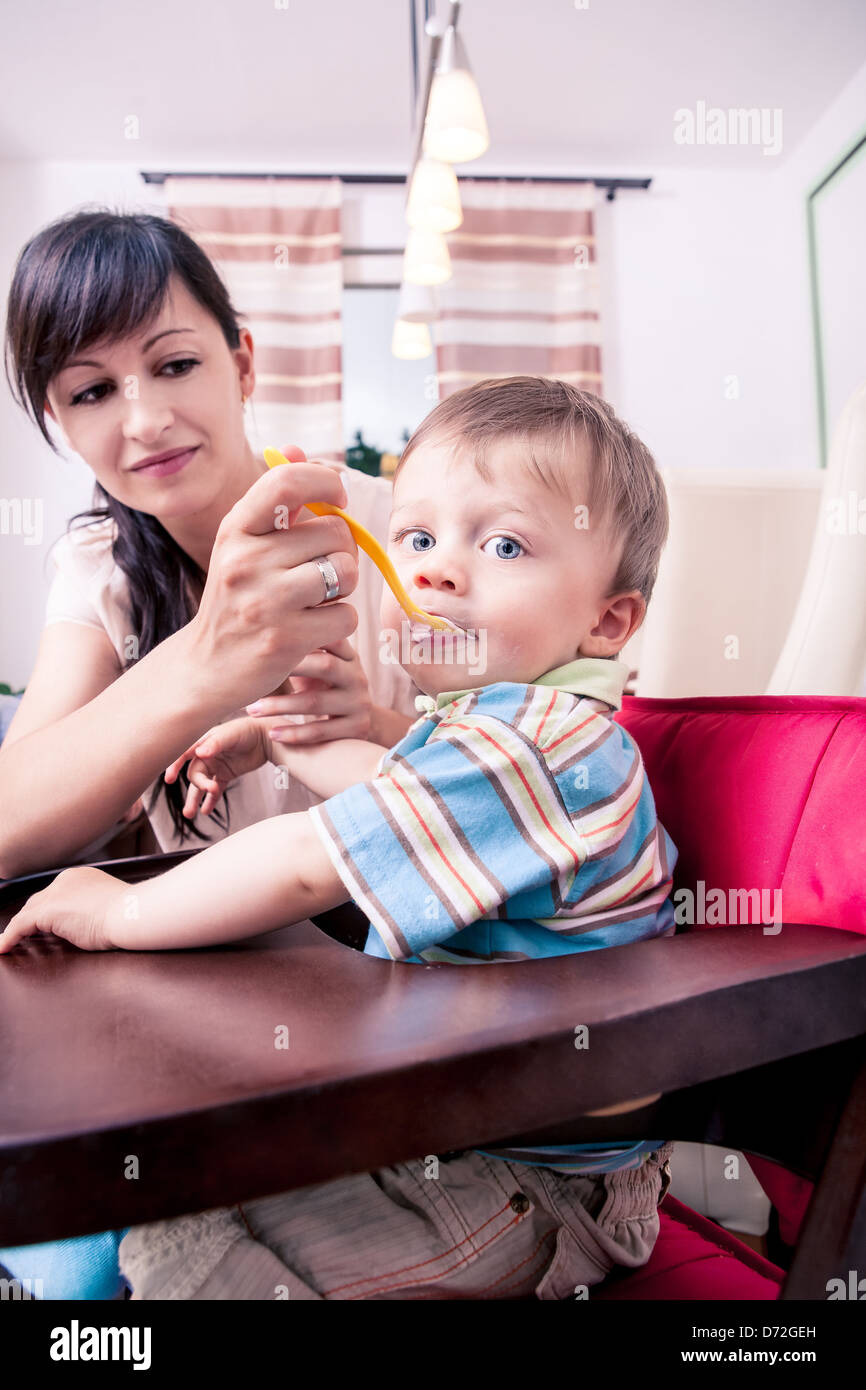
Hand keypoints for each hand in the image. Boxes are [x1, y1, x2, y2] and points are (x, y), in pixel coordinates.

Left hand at [0, 867, 122, 952]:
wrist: (133, 913)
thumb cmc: (131, 914)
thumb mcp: (109, 907)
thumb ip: (94, 910)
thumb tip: (88, 924)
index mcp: (80, 877)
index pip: (55, 895)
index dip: (45, 913)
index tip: (41, 928)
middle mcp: (65, 880)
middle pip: (38, 902)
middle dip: (30, 920)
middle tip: (24, 938)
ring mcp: (56, 894)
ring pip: (27, 913)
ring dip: (17, 930)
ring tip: (9, 944)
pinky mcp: (49, 911)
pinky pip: (20, 926)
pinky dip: (9, 938)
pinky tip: (3, 949)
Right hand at [165, 717, 269, 817]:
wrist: (266, 737)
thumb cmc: (246, 730)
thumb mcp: (229, 735)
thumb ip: (214, 744)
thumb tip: (199, 754)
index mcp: (202, 742)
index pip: (183, 755)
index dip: (174, 766)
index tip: (169, 779)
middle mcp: (206, 755)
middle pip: (195, 774)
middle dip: (199, 785)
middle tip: (210, 789)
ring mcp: (215, 766)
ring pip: (201, 785)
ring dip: (195, 799)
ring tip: (189, 814)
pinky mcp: (226, 774)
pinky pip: (215, 790)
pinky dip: (210, 800)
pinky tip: (205, 811)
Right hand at [184, 445, 359, 718]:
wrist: (208, 666)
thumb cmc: (238, 597)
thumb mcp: (244, 544)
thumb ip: (275, 500)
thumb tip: (296, 449)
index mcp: (236, 528)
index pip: (288, 481)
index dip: (326, 481)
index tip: (337, 497)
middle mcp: (245, 560)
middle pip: (333, 532)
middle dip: (339, 550)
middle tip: (319, 570)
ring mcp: (265, 601)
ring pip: (344, 571)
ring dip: (341, 587)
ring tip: (315, 598)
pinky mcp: (286, 639)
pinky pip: (345, 615)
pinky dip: (338, 623)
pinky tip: (312, 628)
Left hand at [247, 638, 373, 744]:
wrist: (354, 724)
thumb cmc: (321, 688)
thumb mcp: (317, 666)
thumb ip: (299, 647)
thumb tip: (257, 628)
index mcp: (346, 654)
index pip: (329, 635)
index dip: (302, 634)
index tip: (268, 639)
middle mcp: (357, 675)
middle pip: (324, 665)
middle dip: (287, 668)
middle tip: (253, 673)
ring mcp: (359, 702)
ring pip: (315, 701)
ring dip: (279, 706)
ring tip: (252, 709)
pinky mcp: (357, 728)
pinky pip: (321, 731)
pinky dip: (293, 733)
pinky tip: (272, 733)